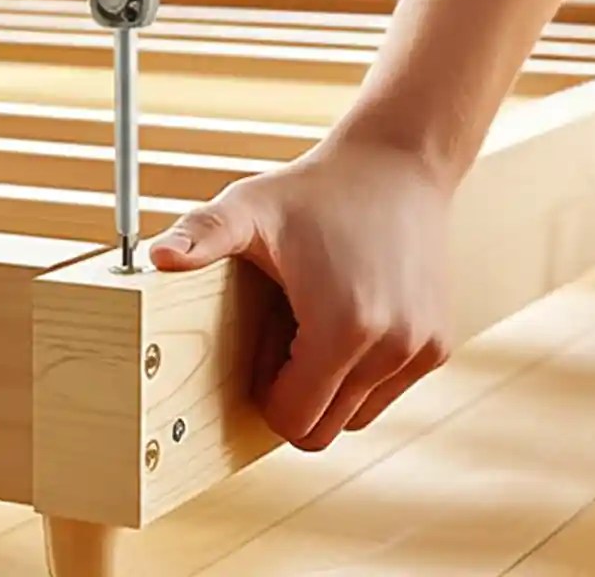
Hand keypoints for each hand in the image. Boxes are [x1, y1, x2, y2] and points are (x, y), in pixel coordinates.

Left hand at [150, 136, 453, 450]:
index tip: (264, 342)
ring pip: (356, 416)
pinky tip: (349, 316)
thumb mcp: (248, 208)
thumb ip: (201, 236)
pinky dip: (361, 374)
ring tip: (317, 322)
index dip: (266, 392)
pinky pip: (385, 392)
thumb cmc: (315, 190)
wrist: (396, 164)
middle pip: (324, 431)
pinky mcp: (438, 345)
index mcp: (342, 328)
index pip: (292, 421)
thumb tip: (156, 257)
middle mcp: (391, 348)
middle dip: (295, 397)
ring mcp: (421, 350)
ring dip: (330, 388)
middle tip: (286, 335)